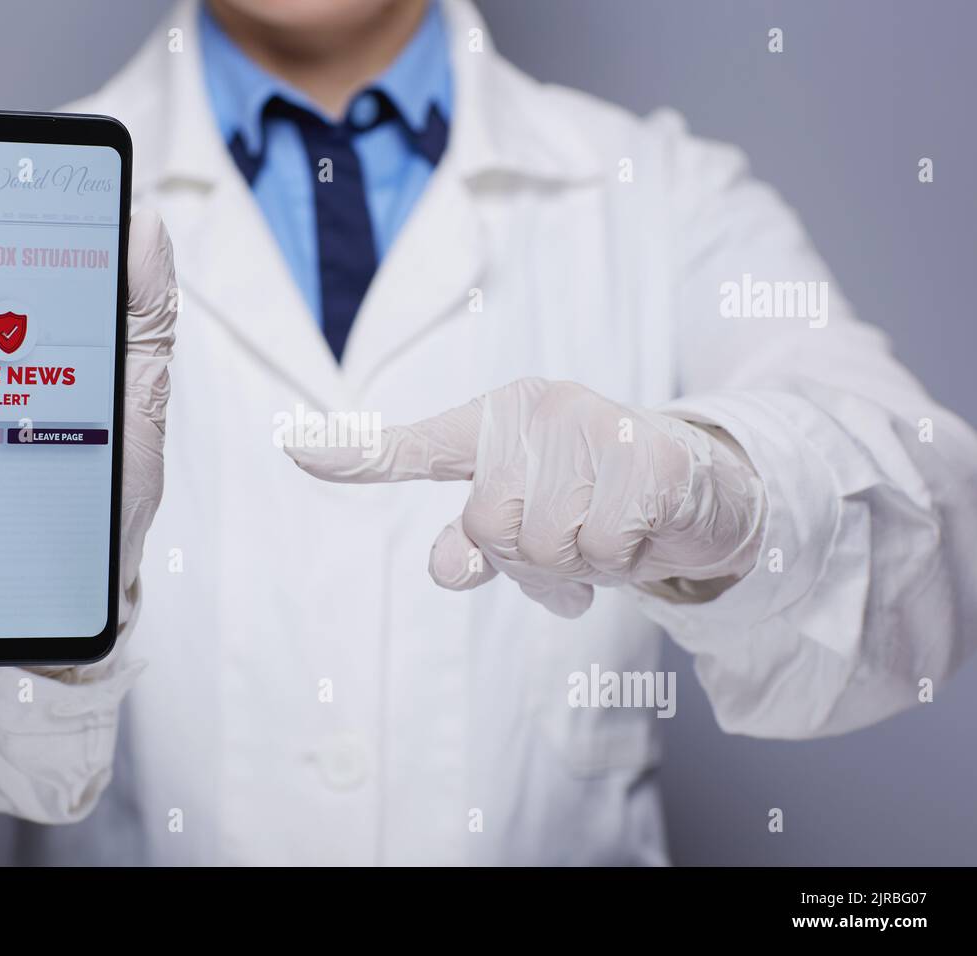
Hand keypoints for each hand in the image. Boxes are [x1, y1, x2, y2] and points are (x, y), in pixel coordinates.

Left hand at [285, 378, 764, 617]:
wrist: (704, 489)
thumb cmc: (596, 501)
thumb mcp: (530, 523)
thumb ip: (476, 545)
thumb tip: (445, 565)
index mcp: (499, 422)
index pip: (417, 445)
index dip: (353, 452)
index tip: (293, 448)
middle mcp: (540, 412)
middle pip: (489, 527)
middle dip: (530, 559)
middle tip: (572, 543)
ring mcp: (597, 426)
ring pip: (547, 546)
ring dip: (583, 564)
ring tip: (609, 534)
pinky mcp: (652, 453)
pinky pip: (609, 548)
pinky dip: (628, 560)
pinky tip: (646, 530)